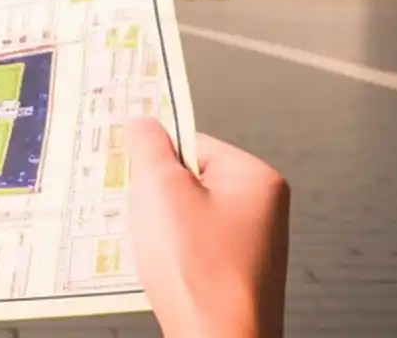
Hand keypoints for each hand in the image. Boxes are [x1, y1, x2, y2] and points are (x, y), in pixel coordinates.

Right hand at [126, 118, 289, 337]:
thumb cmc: (198, 273)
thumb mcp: (160, 190)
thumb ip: (149, 146)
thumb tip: (143, 122)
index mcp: (256, 178)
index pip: (194, 143)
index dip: (158, 159)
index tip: (134, 173)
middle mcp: (262, 209)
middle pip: (190, 180)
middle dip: (157, 197)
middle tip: (141, 214)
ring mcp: (251, 245)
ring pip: (187, 217)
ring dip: (160, 229)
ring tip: (153, 249)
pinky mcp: (235, 275)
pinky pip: (193, 249)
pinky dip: (172, 256)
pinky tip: (163, 271)